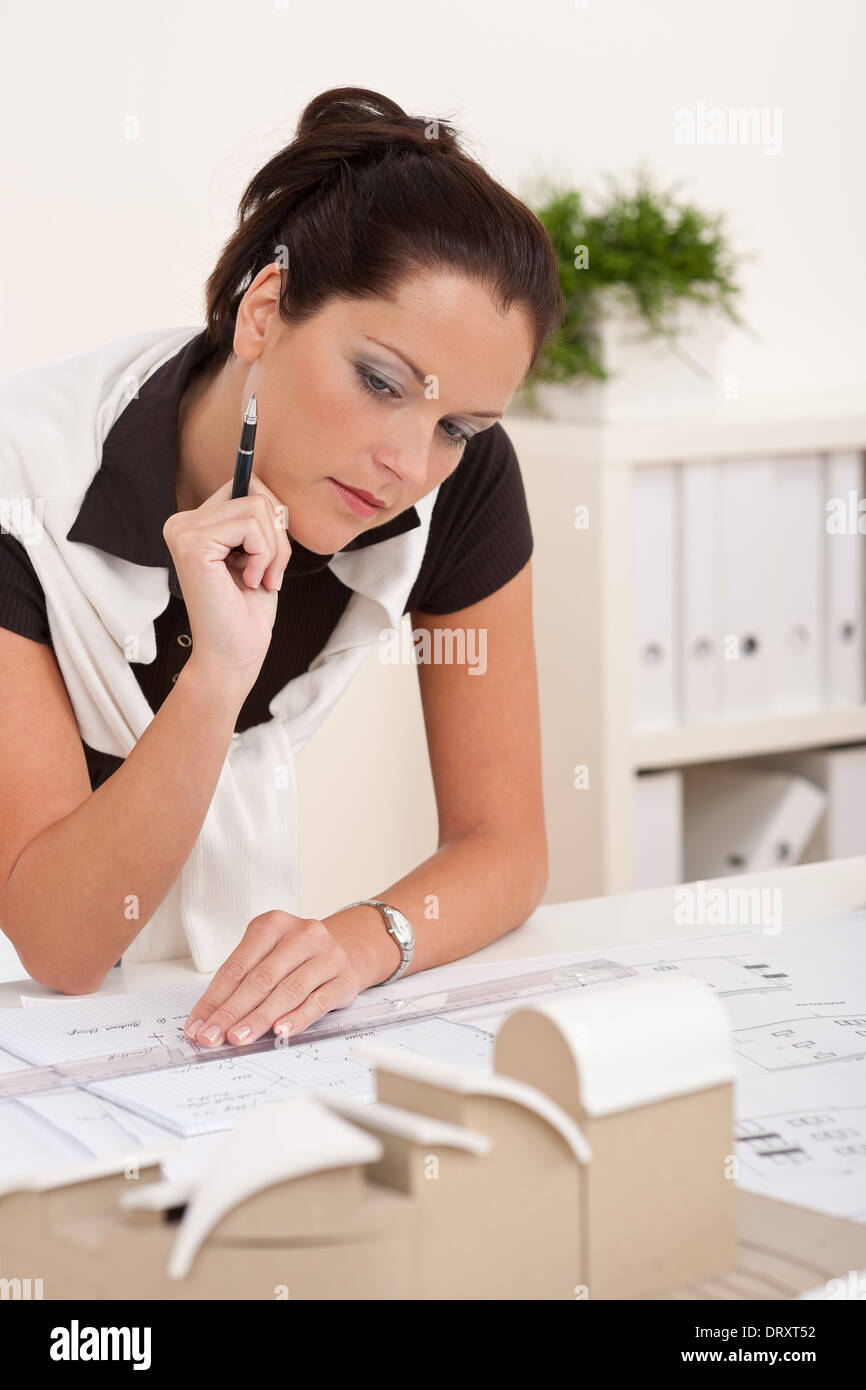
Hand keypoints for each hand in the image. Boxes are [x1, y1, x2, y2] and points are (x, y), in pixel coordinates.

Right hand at [163, 475, 291, 691]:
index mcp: (194, 523)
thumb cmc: (248, 611)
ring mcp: (183, 531)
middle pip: (256, 494)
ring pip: (258, 508)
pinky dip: (264, 557)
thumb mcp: (260, 553)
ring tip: (258, 579)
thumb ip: (259, 518)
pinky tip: (248, 581)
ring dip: (273, 550)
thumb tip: (266, 487)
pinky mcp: (192, 544)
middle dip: (277, 537)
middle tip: (268, 574)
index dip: (271, 518)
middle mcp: (181, 522)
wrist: (234, 654)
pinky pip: (252, 527)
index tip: (269, 555)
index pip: (245, 484)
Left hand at [183, 910, 363, 1046]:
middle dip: (232, 1012)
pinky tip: (280, 1032)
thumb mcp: (265, 956)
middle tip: (213, 1036)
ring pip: (288, 991)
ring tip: (240, 1037)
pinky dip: (297, 1019)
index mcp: (273, 924)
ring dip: (260, 1018)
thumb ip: (239, 984)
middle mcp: (302, 935)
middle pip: (261, 979)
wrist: (344, 951)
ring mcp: (327, 956)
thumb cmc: (294, 957)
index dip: (215, 998)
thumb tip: (208, 1021)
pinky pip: (317, 1002)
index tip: (198, 1025)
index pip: (237, 966)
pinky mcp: (344, 979)